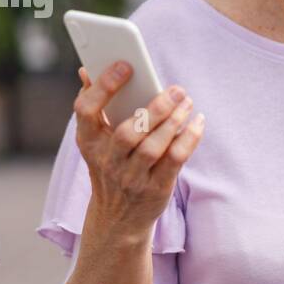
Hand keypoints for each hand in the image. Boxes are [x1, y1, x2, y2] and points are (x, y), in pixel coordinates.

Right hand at [73, 62, 204, 237]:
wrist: (117, 218)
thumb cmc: (111, 166)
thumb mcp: (96, 141)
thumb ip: (94, 106)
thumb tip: (85, 69)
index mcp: (88, 142)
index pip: (86, 111)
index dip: (103, 86)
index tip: (125, 65)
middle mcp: (107, 161)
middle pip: (129, 132)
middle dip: (155, 108)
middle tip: (177, 89)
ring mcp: (131, 177)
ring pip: (153, 147)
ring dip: (174, 122)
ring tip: (187, 102)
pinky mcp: (155, 188)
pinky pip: (175, 160)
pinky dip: (189, 139)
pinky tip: (198, 122)